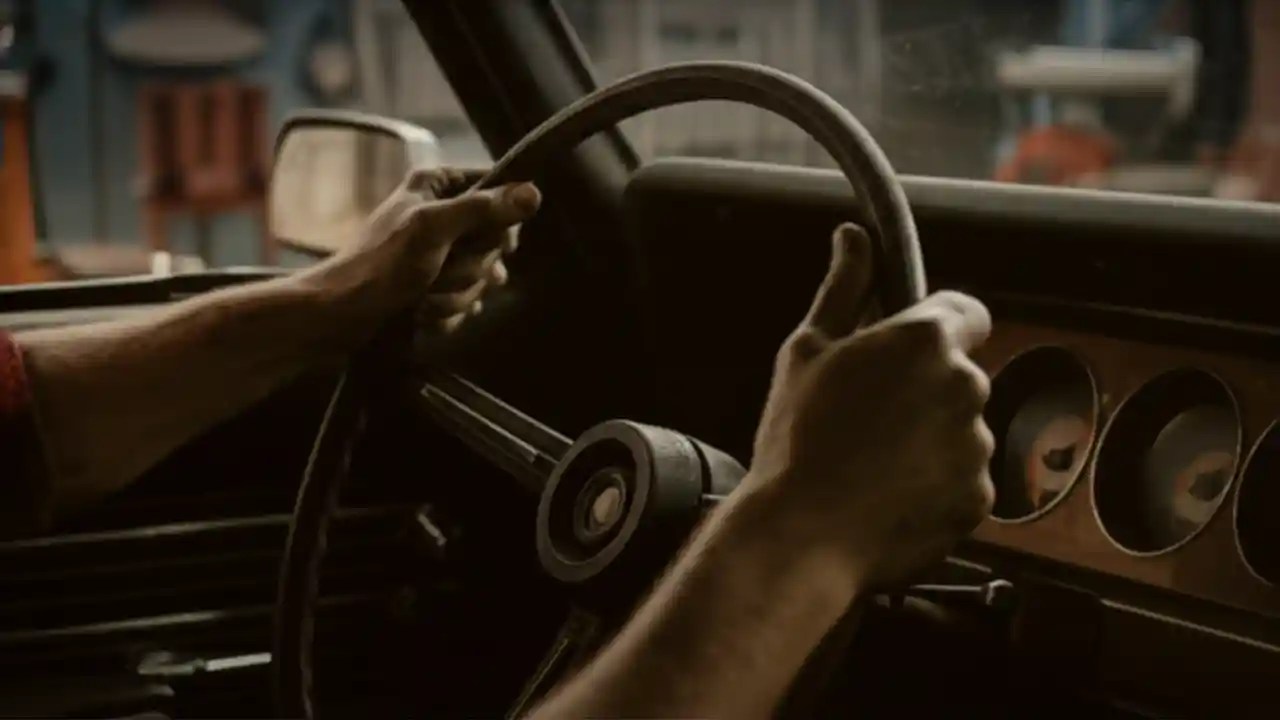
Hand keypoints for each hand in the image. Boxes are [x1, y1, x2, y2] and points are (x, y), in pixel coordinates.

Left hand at [308, 167, 540, 338]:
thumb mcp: (432, 229)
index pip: (496, 189)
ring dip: (458, 294)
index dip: (502, 220)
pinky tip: (424, 314)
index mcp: (436, 187)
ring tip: (425, 298)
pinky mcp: (436, 287)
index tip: (501, 242)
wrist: (339, 316)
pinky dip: (447, 311)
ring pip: (483, 276)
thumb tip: (533, 194)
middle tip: (442, 272)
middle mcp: (440, 215)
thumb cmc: (379, 265)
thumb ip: (482, 209)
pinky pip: (467, 301)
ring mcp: (439, 254)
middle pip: (494, 239)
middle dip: (472, 268)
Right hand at [745, 223, 994, 590]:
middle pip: (960, 374)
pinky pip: (963, 481)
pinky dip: (935, 487)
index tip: (904, 353)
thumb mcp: (806, 350)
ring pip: (961, 430)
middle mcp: (966, 386)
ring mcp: (976, 446)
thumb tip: (853, 237)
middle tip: (867, 416)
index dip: (937, 327)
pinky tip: (887, 495)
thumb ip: (843, 287)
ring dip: (930, 439)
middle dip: (925, 389)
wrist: (801, 533)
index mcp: (926, 339)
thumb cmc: (797, 438)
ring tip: (871, 463)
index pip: (965, 312)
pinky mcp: (979, 498)